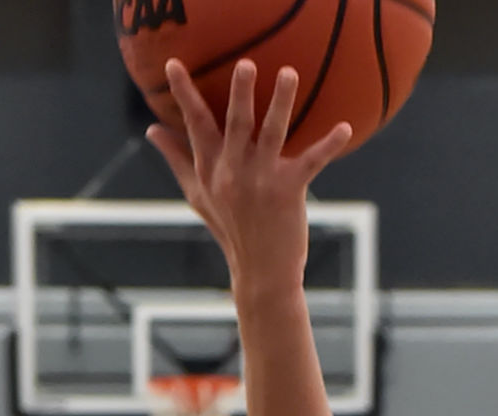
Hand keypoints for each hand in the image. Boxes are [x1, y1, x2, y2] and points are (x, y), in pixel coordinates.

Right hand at [147, 60, 353, 286]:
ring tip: (290, 73)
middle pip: (236, 124)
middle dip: (240, 92)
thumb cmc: (230, 228)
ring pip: (272, 133)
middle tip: (246, 63)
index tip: (173, 63)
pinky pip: (312, 161)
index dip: (183, 93)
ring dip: (282, 102)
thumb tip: (152, 130)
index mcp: (210, 169)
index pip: (194, 124)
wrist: (260, 271)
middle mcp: (233, 172)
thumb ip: (176, 159)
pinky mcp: (288, 191)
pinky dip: (329, 144)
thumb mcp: (197, 195)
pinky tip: (345, 127)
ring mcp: (260, 181)